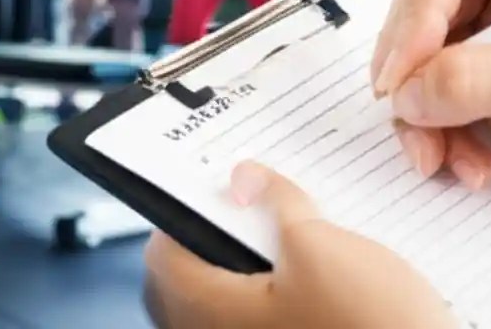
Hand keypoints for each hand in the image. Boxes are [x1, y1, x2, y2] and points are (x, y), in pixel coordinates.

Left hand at [143, 162, 453, 328]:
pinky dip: (286, 296)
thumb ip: (277, 203)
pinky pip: (271, 321)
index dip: (185, 211)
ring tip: (303, 239)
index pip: (164, 251)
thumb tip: (246, 177)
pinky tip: (326, 278)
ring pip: (238, 300)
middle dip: (228, 236)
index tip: (218, 189)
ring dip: (263, 266)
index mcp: (206, 310)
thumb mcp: (321, 246)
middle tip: (264, 209)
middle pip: (199, 277)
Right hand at [372, 0, 490, 204]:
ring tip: (446, 157)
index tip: (408, 71)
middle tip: (419, 122)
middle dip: (411, 73)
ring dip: (421, 116)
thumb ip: (489, 79)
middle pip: (414, 11)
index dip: (412, 9)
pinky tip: (470, 163)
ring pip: (415, 64)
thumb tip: (408, 90)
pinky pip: (434, 104)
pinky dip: (439, 138)